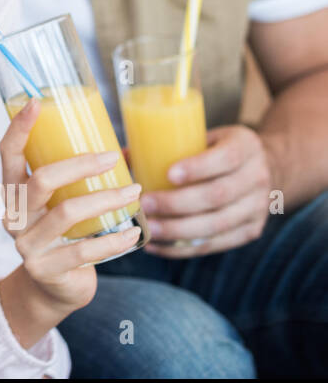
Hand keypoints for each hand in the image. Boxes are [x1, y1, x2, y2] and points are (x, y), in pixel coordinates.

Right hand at [0, 100, 142, 314]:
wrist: (50, 290)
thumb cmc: (61, 236)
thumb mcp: (58, 204)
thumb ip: (75, 180)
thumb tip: (122, 148)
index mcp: (12, 193)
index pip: (8, 153)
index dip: (19, 127)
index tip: (37, 101)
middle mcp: (13, 216)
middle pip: (41, 180)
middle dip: (80, 165)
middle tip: (112, 158)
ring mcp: (26, 244)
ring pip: (67, 213)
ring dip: (106, 200)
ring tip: (134, 192)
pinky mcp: (46, 269)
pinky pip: (84, 250)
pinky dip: (113, 240)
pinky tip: (133, 232)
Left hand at [138, 124, 270, 257]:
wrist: (262, 167)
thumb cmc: (216, 149)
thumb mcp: (202, 135)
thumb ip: (167, 144)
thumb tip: (119, 156)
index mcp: (245, 147)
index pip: (225, 158)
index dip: (197, 168)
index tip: (168, 174)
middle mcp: (257, 178)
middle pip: (218, 195)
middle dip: (177, 203)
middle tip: (145, 204)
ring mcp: (257, 208)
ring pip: (217, 224)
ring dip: (177, 229)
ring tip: (147, 228)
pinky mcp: (250, 231)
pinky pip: (215, 244)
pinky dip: (183, 247)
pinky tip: (157, 245)